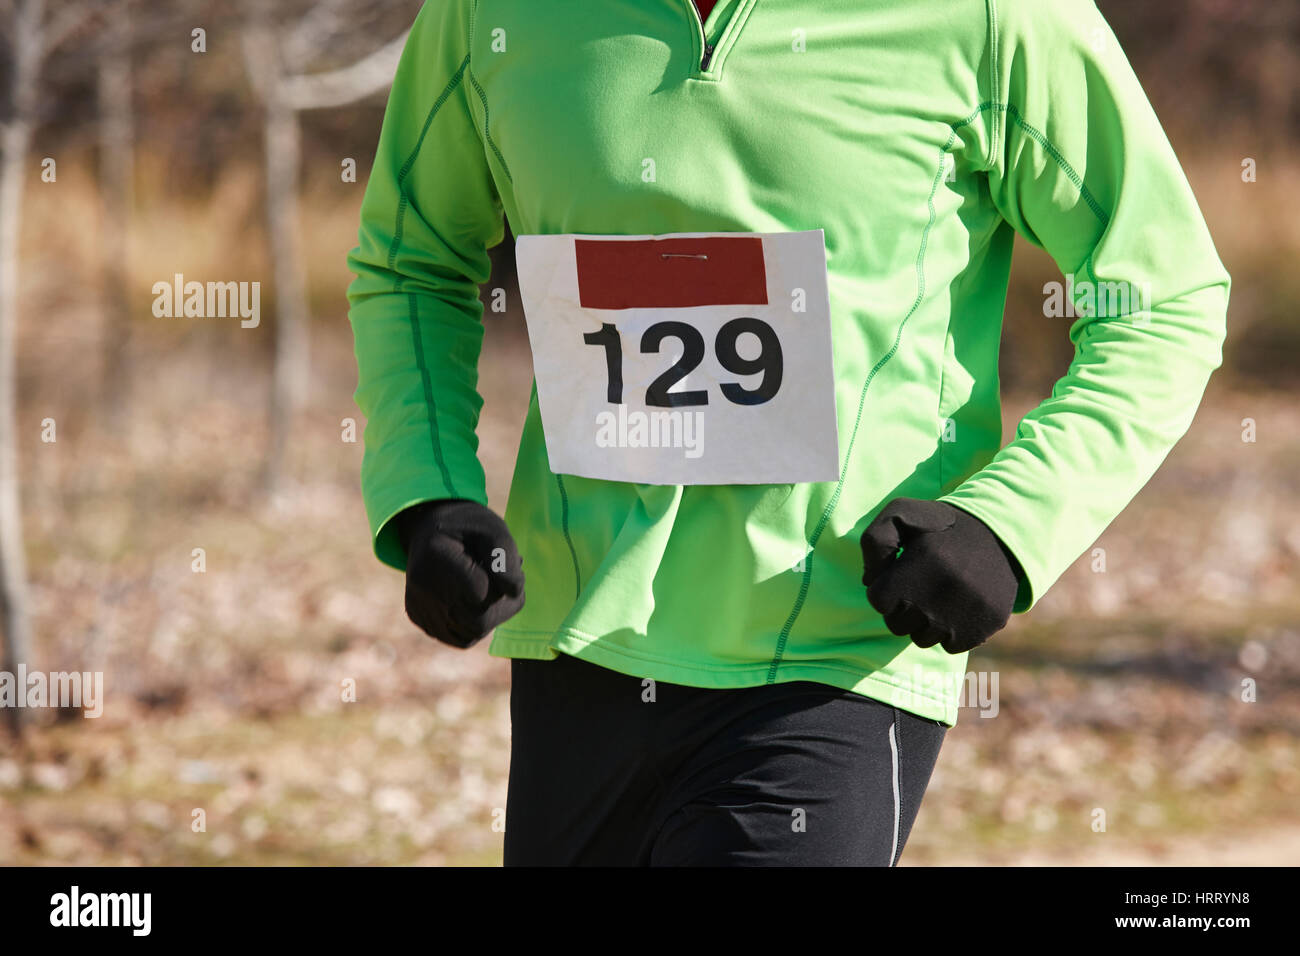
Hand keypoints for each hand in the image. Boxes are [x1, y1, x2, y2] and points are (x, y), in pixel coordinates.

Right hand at [398, 499, 524, 647]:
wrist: (430, 529)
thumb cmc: (466, 528)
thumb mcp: (493, 529)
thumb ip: (506, 559)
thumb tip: (513, 592)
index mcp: (436, 556)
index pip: (482, 593)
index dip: (500, 583)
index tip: (497, 563)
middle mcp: (421, 587)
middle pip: (478, 621)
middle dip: (498, 603)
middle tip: (500, 579)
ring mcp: (418, 607)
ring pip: (472, 634)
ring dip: (490, 614)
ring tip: (486, 586)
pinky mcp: (420, 619)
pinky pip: (461, 638)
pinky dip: (475, 623)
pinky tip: (473, 599)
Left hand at [859, 498, 1019, 653]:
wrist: (999, 534)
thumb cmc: (940, 527)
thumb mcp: (901, 513)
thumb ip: (875, 541)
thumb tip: (870, 581)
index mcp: (920, 563)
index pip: (878, 601)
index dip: (885, 589)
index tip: (900, 576)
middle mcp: (942, 591)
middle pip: (897, 625)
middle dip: (901, 609)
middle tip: (919, 588)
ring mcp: (967, 610)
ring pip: (923, 639)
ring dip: (925, 623)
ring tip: (939, 597)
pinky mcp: (988, 623)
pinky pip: (951, 646)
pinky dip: (951, 632)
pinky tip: (958, 608)